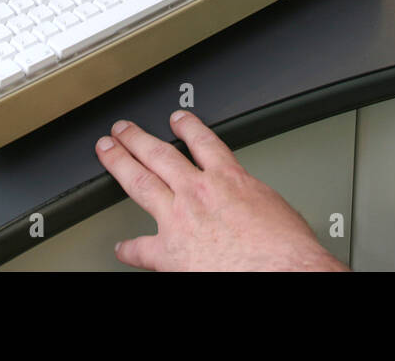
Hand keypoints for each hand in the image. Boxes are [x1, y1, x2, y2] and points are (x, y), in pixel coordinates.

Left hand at [95, 111, 346, 270]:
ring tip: (108, 151)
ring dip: (120, 163)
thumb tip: (253, 206)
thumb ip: (253, 200)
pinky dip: (128, 249)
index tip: (177, 119)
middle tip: (123, 129)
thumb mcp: (277, 207)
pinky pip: (140, 248)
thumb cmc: (287, 250)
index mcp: (230, 180)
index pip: (203, 142)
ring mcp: (179, 220)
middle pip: (160, 155)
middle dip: (138, 138)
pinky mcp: (169, 254)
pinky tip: (120, 247)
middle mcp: (199, 194)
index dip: (187, 127)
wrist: (281, 274)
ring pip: (141, 182)